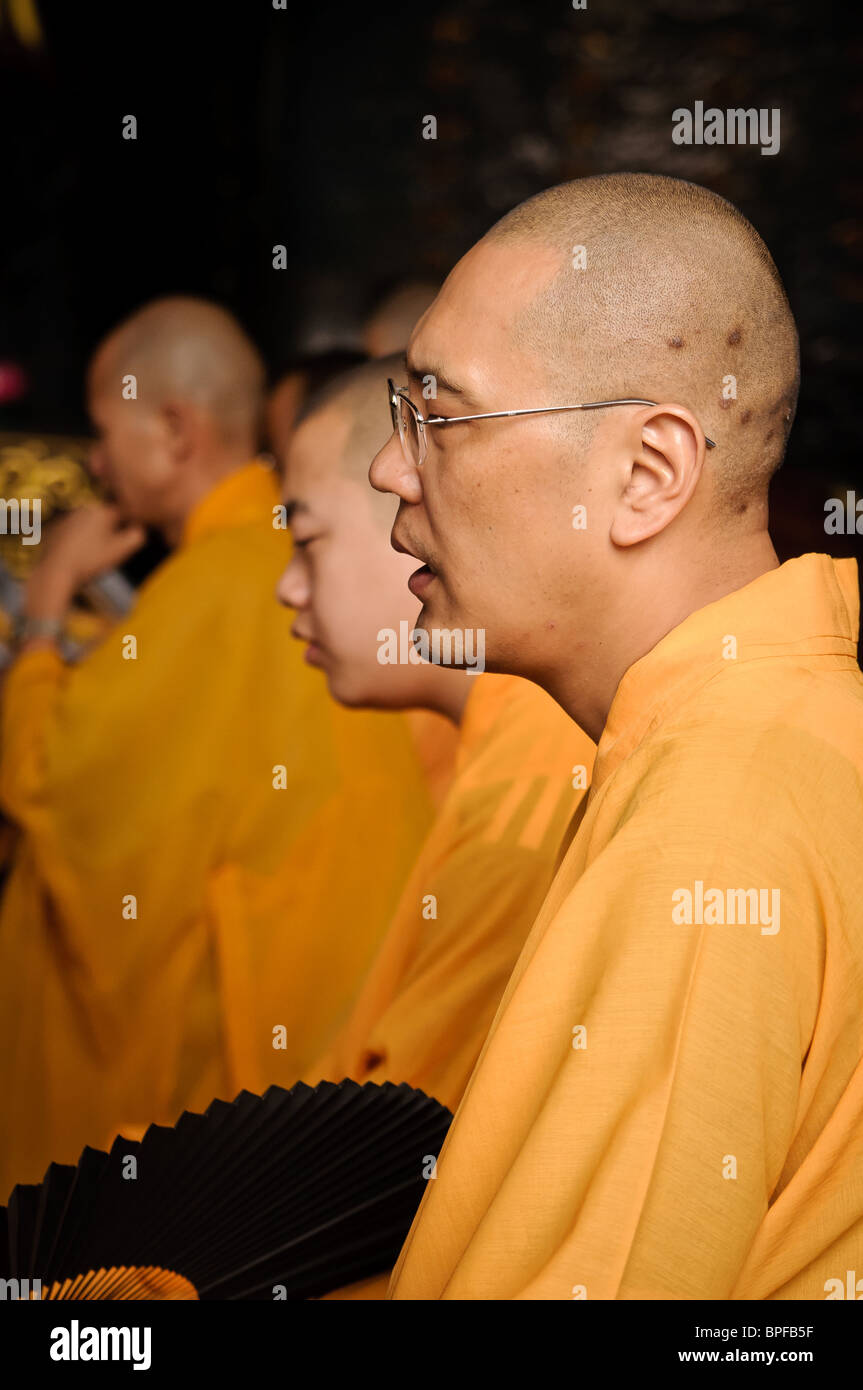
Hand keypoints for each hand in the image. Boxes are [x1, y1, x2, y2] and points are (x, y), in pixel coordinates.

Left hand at [25, 504, 146, 620]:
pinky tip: (76, 555)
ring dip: (93, 534)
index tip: (126, 540)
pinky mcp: (54, 528)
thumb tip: (139, 529)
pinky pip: (72, 530)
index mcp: (101, 511)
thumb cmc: (90, 560)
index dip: (128, 525)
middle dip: (109, 529)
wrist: (55, 571)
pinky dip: (77, 539)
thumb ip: (135, 537)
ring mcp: (66, 517)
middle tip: (108, 550)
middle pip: (104, 516)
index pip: (123, 512)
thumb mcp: (120, 551)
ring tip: (91, 554)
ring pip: (88, 523)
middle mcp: (83, 508)